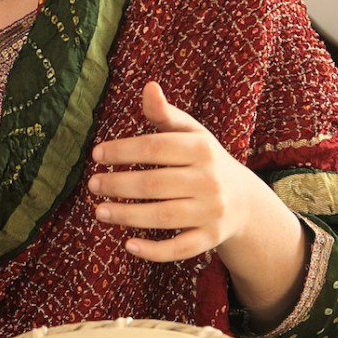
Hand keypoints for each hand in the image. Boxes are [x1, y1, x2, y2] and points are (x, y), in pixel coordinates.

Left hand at [88, 80, 265, 262]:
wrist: (244, 200)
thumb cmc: (204, 161)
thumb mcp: (191, 134)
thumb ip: (165, 114)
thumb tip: (148, 86)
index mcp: (202, 149)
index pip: (155, 147)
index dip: (122, 150)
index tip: (96, 155)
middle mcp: (210, 180)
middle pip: (154, 184)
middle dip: (118, 184)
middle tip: (93, 185)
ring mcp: (212, 211)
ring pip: (163, 216)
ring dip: (126, 216)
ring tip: (99, 211)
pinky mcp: (210, 238)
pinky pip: (179, 248)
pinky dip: (153, 250)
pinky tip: (127, 245)